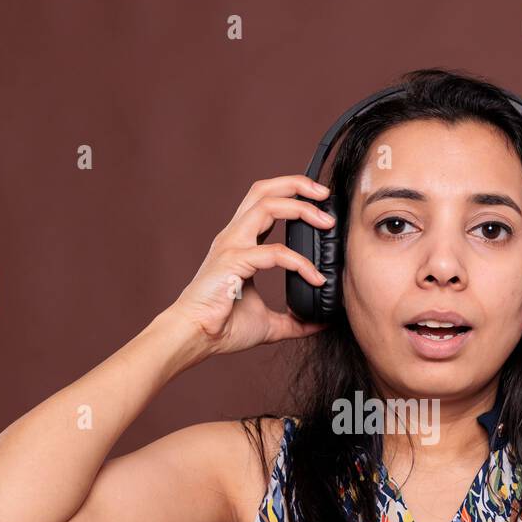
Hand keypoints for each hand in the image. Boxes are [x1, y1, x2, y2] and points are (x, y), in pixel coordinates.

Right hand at [167, 174, 333, 356]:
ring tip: (326, 223)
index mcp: (241, 242)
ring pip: (267, 205)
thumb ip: (294, 320)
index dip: (293, 195)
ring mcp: (232, 245)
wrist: (195, 337)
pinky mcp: (233, 261)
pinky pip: (274, 252)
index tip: (320, 203)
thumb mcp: (268, 323)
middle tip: (325, 195)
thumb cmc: (222, 327)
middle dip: (297, 184)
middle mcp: (235, 236)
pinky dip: (300, 262)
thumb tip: (319, 323)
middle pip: (264, 190)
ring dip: (301, 208)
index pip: (266, 202)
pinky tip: (315, 278)